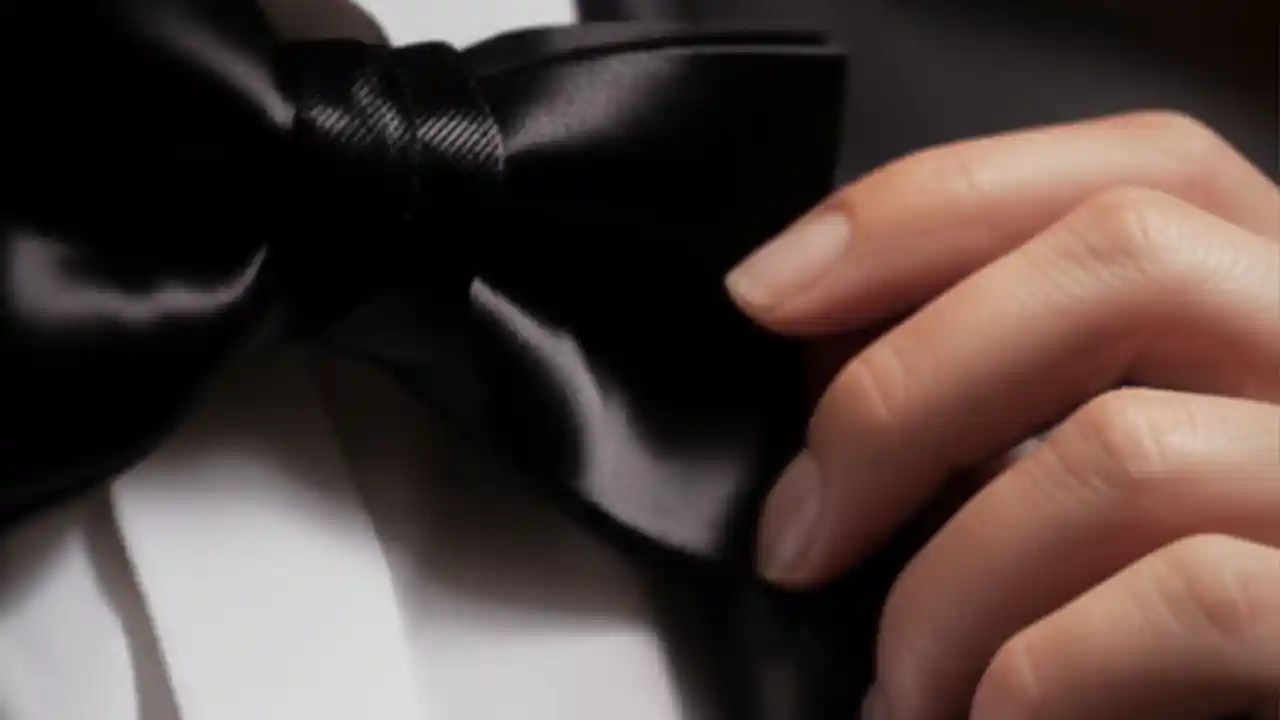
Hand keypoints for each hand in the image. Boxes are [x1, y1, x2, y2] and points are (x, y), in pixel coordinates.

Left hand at [726, 112, 1279, 718]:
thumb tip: (830, 362)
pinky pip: (1190, 600)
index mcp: (1273, 308)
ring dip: (950, 588)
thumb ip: (1024, 384)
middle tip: (798, 533)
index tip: (770, 289)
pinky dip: (1039, 673)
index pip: (1132, 170)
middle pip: (1122, 258)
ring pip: (1128, 448)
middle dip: (902, 391)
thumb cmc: (1176, 633)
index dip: (930, 205)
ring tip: (901, 684)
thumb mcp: (1112, 468)